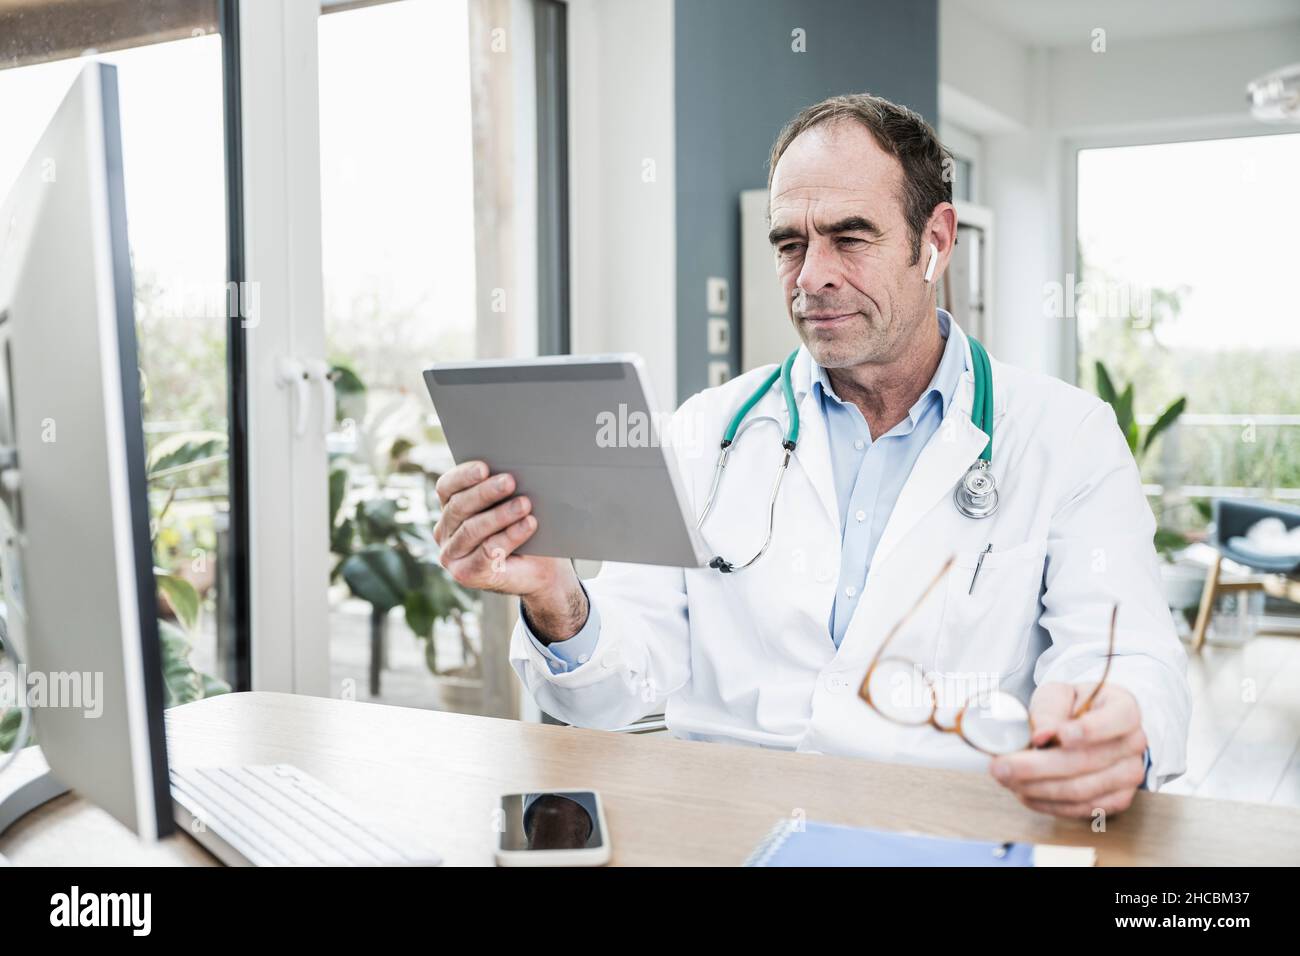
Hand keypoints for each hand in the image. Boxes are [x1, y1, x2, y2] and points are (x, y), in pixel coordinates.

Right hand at [433, 460, 573, 599]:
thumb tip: (511, 471)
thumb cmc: (522, 529)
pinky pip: (486, 552)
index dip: (463, 475)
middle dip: (485, 492)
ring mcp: (451, 554)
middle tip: (510, 481)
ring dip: (500, 515)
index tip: (484, 467)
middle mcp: (444, 530)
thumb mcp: (510, 504)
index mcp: (450, 507)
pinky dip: (509, 536)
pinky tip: (528, 525)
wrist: (536, 569)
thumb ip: (503, 490)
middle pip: (459, 506)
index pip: (446, 487)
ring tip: (524, 504)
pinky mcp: (465, 573)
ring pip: (472, 529)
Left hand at [988, 682, 1147, 818]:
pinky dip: (1048, 802)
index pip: (1117, 720)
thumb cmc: (1071, 707)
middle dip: (1038, 766)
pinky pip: (1080, 809)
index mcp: (1125, 709)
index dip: (1087, 730)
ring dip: (1037, 787)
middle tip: (1001, 765)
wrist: (1084, 728)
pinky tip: (1024, 791)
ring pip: (1081, 790)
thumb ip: (1050, 710)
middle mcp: (1134, 744)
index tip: (1055, 736)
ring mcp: (1128, 775)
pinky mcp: (1117, 800)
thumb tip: (1042, 734)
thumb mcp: (1057, 695)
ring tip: (1005, 778)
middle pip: (1088, 761)